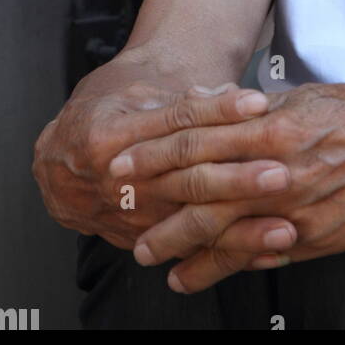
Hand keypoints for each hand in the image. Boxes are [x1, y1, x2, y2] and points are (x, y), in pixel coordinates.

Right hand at [32, 82, 290, 248]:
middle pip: (187, 177)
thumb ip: (178, 97)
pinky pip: (192, 248)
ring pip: (193, 221)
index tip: (258, 103)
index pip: (176, 122)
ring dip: (240, 227)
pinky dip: (230, 252)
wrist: (62, 156)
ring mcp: (132, 215)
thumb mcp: (130, 92)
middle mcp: (120, 181)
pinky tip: (266, 253)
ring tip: (282, 225)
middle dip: (237, 178)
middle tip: (279, 172)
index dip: (219, 111)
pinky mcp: (142, 238)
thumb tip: (226, 92)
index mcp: (111, 135)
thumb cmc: (104, 112)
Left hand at [123, 81, 344, 291]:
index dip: (156, 151)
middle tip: (119, 204)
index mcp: (276, 125)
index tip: (124, 158)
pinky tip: (195, 276)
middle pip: (200, 186)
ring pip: (221, 228)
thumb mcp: (311, 95)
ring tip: (146, 252)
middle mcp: (280, 168)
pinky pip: (255, 255)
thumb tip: (214, 102)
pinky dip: (221, 268)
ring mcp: (293, 208)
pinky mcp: (310, 238)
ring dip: (177, 242)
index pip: (200, 138)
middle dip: (154, 197)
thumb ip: (261, 105)